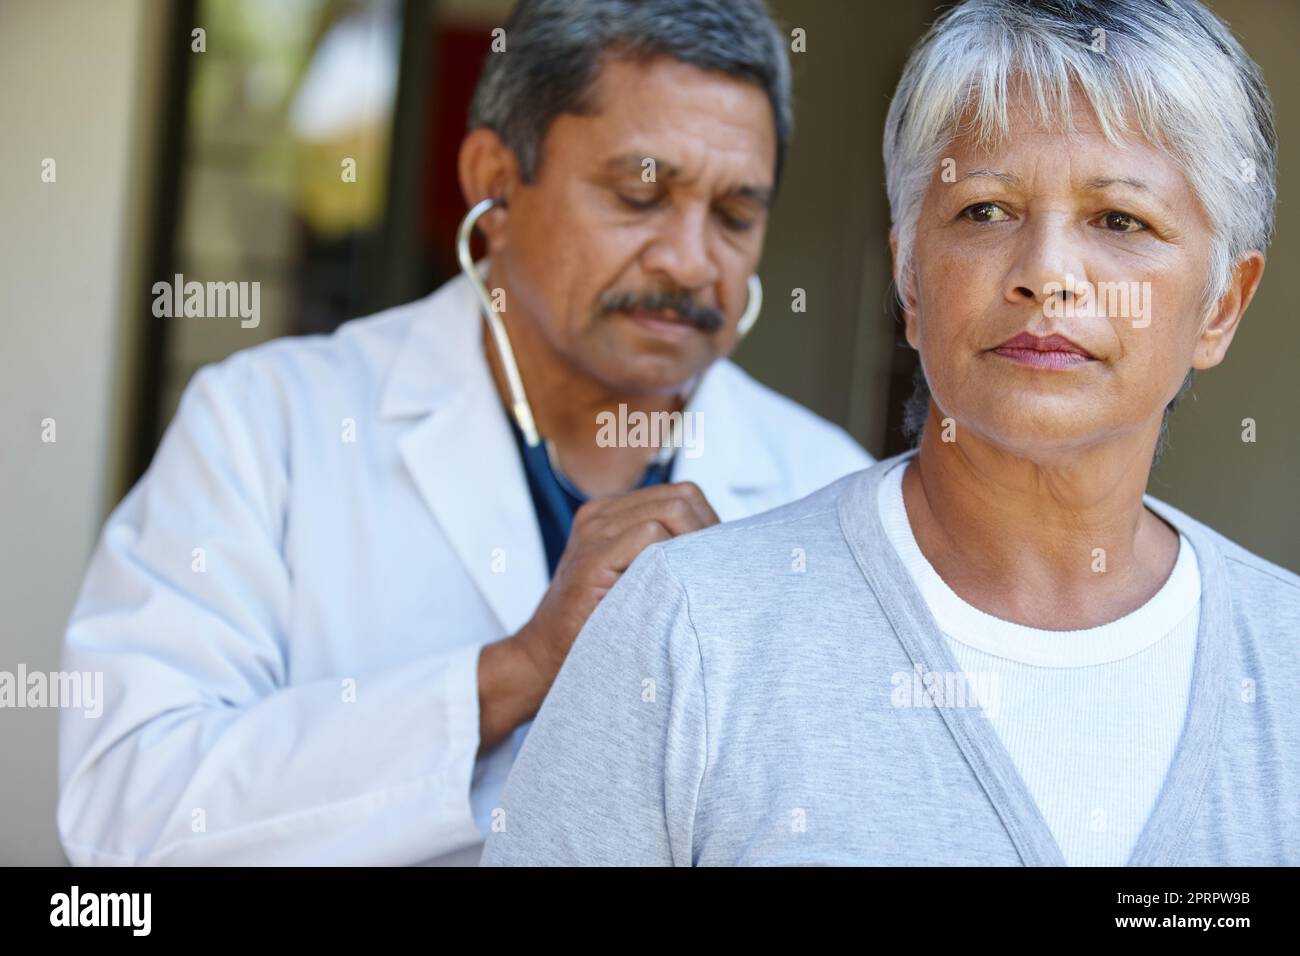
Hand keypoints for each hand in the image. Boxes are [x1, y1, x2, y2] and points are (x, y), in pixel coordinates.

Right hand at [514, 481, 717, 689]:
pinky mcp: (590, 558)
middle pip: (683, 497)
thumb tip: (725, 545)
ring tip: (696, 583)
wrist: (544, 657)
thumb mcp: (635, 576)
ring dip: (694, 547)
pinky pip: (650, 536)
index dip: (709, 525)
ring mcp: (593, 532)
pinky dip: (671, 560)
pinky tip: (673, 591)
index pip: (683, 495)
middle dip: (709, 533)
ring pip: (671, 511)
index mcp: (611, 512)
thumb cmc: (600, 624)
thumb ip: (664, 552)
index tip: (715, 564)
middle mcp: (600, 513)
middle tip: (713, 574)